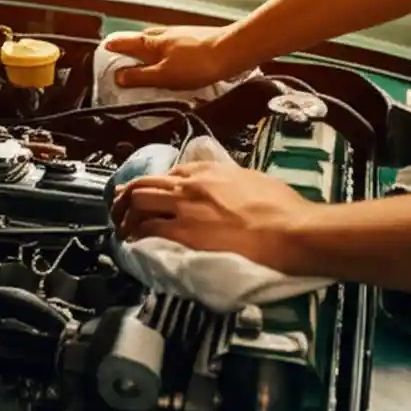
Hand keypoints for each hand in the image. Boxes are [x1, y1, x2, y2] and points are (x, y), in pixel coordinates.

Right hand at [103, 25, 229, 89]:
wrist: (232, 51)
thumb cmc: (197, 63)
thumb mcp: (163, 75)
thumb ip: (140, 76)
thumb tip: (118, 77)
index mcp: (152, 42)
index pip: (125, 42)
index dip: (114, 46)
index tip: (104, 48)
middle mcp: (163, 34)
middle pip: (140, 38)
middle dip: (129, 44)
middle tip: (120, 51)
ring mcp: (180, 34)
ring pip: (156, 40)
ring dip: (147, 47)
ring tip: (143, 56)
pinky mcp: (194, 39)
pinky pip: (171, 44)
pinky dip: (163, 50)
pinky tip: (169, 58)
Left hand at [110, 162, 314, 270]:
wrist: (289, 230)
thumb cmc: (282, 208)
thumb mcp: (254, 180)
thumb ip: (231, 180)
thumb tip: (226, 189)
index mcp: (210, 170)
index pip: (171, 172)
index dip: (157, 185)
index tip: (152, 196)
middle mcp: (191, 184)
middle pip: (145, 183)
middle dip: (127, 195)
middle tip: (121, 208)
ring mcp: (185, 208)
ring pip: (138, 202)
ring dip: (125, 214)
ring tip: (121, 226)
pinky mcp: (184, 233)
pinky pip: (147, 228)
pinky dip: (135, 233)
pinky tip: (131, 240)